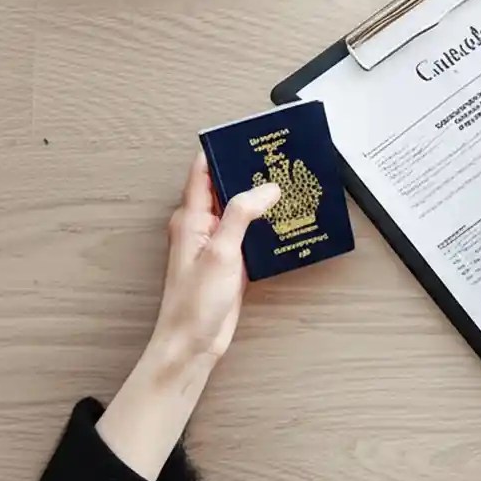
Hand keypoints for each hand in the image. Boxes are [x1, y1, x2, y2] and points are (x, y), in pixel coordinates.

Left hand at [95, 153, 279, 480]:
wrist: (192, 344)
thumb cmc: (194, 303)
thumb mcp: (220, 252)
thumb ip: (242, 215)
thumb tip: (266, 187)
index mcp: (191, 217)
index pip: (204, 170)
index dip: (224, 150)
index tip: (248, 136)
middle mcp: (202, 225)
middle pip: (226, 186)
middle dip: (250, 171)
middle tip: (279, 157)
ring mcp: (216, 243)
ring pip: (242, 209)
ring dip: (262, 198)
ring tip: (289, 183)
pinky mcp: (231, 260)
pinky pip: (250, 232)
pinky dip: (267, 224)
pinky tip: (286, 220)